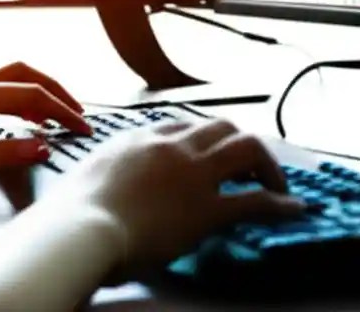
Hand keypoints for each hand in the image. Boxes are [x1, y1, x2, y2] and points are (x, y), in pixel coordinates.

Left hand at [0, 63, 91, 190]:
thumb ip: (4, 152)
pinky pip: (0, 91)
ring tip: (58, 118)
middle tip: (78, 115)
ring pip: (13, 79)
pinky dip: (22, 101)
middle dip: (57, 90)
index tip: (83, 128)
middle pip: (26, 74)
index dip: (62, 110)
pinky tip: (27, 121)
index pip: (32, 93)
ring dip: (40, 93)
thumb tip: (44, 146)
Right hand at [60, 118, 305, 277]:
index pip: (180, 126)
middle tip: (250, 165)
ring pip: (247, 148)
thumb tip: (94, 193)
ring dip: (267, 164)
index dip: (201, 138)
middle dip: (240, 143)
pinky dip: (280, 202)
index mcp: (137, 139)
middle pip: (221, 127)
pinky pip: (255, 199)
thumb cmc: (66, 218)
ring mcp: (192, 174)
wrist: (77, 233)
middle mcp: (170, 147)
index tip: (209, 151)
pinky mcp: (208, 207)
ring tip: (277, 183)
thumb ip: (99, 177)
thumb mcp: (80, 182)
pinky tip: (293, 209)